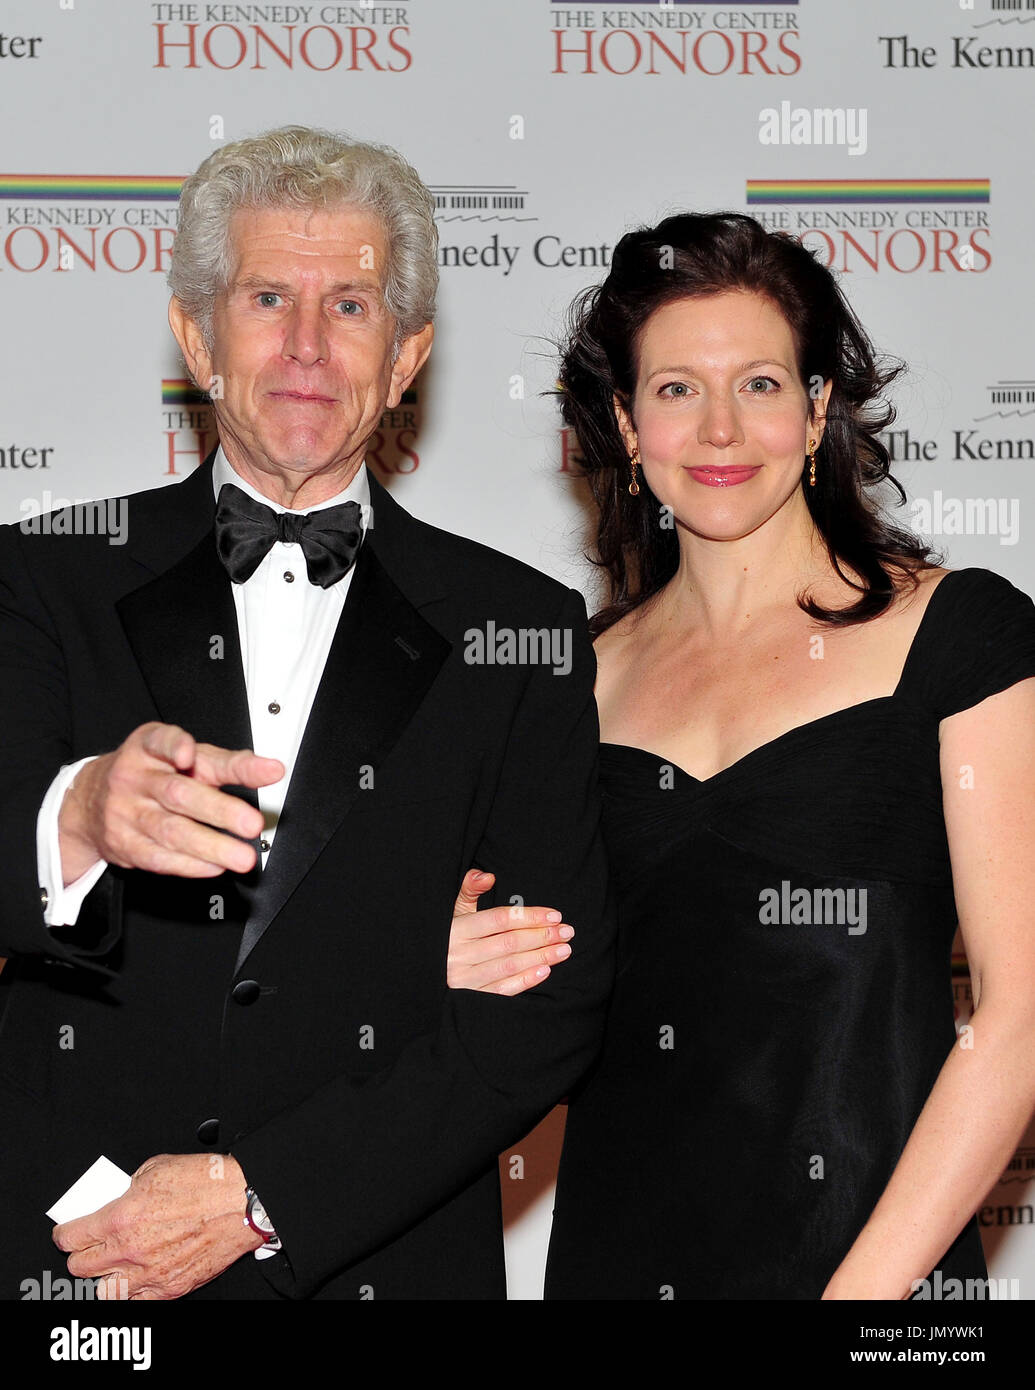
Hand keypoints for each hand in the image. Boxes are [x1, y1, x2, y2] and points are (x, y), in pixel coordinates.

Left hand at [53, 1153, 263, 1300]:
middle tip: (88, 1245)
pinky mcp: (169, 1289)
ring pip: (103, 1291)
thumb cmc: (206, 1182)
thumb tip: (117, 1199)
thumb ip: (128, 1189)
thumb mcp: (156, 1168)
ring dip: (104, 1276)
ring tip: (113, 1263)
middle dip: (80, 1254)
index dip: (64, 1234)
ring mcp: (149, 1274)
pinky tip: (137, 1275)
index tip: (66, 1233)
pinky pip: (135, 1301)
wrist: (242, 1202)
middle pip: (80, 1268)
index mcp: (122, 1218)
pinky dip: (131, 1290)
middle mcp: (130, 1251)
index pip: (71, 1238)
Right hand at [58, 722, 284, 883]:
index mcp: (148, 747)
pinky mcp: (125, 844)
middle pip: (177, 793)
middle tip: (251, 823)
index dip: (175, 746)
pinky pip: (158, 857)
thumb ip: (227, 762)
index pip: (163, 742)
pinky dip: (190, 864)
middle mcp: (135, 777)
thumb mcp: (184, 756)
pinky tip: (214, 866)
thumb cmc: (150, 773)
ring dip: (212, 846)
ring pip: (171, 831)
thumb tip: (270, 769)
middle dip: (218, 810)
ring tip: (242, 856)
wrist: (90, 801)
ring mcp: (127, 812)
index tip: (190, 753)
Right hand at [446, 868, 573, 994]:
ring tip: (563, 949)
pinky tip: (545, 971)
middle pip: (509, 943)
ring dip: (540, 957)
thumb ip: (469, 890)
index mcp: (456, 929)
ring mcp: (464, 979)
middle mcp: (459, 955)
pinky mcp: (468, 999)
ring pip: (509, 966)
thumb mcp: (451, 912)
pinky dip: (525, 981)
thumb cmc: (443, 937)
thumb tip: (488, 875)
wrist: (417, 974)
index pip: (499, 919)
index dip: (529, 916)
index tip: (555, 915)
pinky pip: (502, 990)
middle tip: (567, 932)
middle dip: (542, 936)